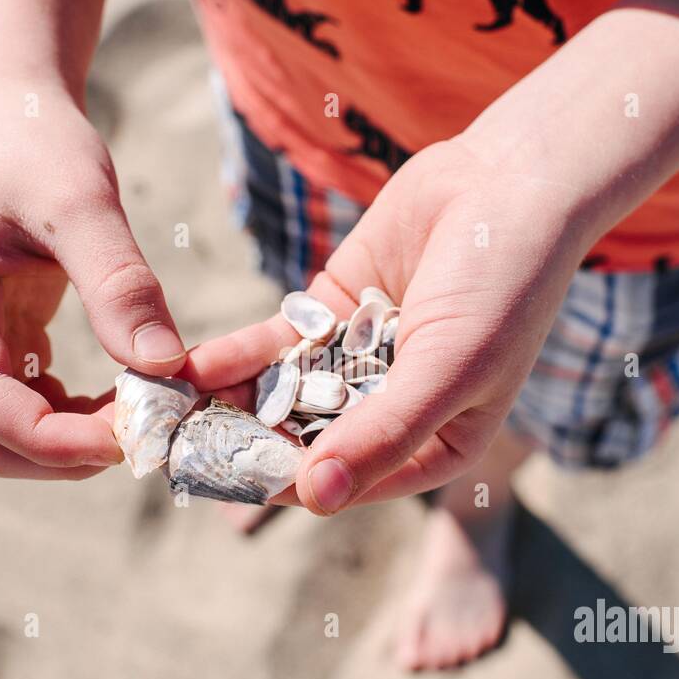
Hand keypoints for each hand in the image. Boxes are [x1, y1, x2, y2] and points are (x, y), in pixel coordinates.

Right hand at [0, 85, 186, 478]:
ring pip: (2, 436)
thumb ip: (119, 282)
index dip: (54, 439)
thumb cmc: (38, 141)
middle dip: (64, 454)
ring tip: (144, 412)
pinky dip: (71, 419)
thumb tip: (164, 367)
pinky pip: (22, 409)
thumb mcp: (83, 198)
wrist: (13, 112)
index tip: (132, 439)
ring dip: (71, 443)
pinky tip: (123, 396)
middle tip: (149, 433)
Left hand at [184, 138, 585, 512]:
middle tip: (179, 453)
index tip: (227, 482)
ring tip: (169, 416)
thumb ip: (382, 435)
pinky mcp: (331, 314)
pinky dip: (237, 358)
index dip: (290, 485)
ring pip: (284, 396)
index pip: (350, 480)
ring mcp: (358, 362)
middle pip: (309, 442)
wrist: (509, 181)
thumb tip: (315, 497)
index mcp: (437, 444)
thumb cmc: (503, 287)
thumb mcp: (448, 371)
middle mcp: (393, 411)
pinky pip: (277, 346)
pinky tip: (192, 368)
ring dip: (229, 405)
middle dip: (247, 447)